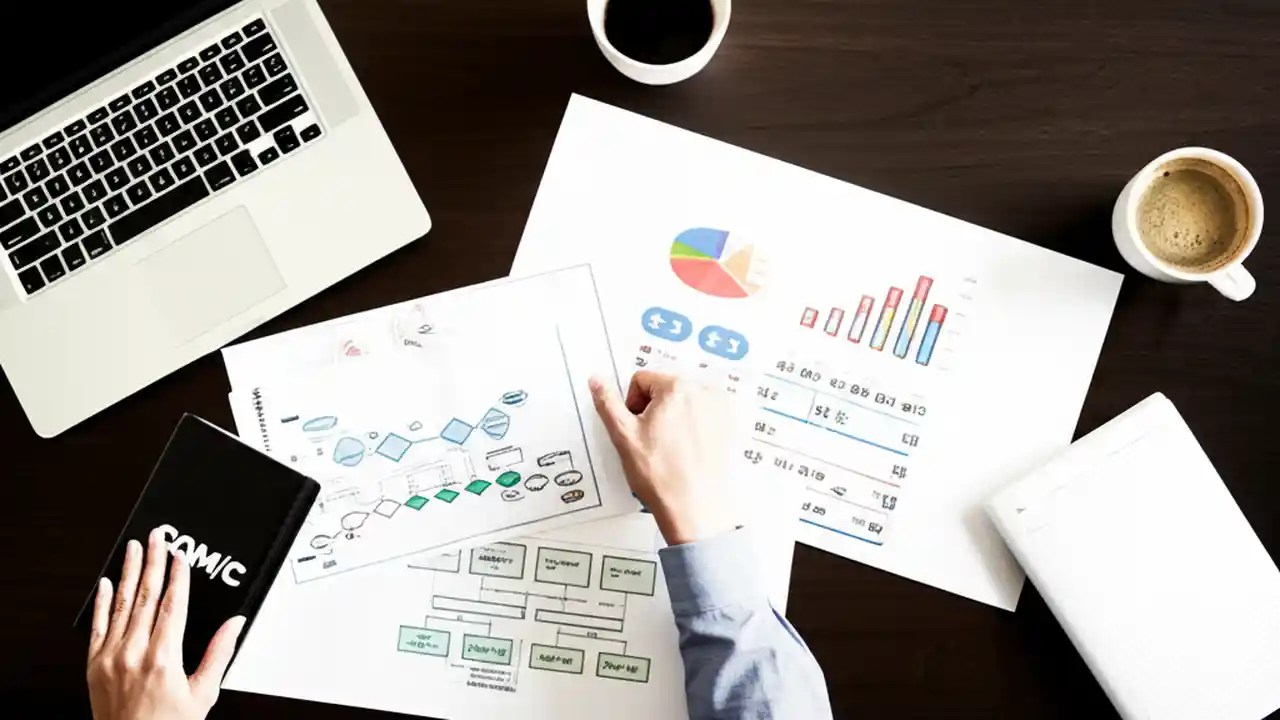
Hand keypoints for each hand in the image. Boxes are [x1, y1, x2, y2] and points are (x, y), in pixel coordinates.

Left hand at [87, 528, 245, 719]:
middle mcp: (134, 653)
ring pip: (121, 605)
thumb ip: (219, 654)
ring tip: (132, 549)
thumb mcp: (204, 693)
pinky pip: (98, 626)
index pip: (172, 604)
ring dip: (128, 572)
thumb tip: (235, 624)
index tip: (179, 555)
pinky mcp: (94, 665)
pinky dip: (102, 602)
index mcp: (164, 657)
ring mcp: (111, 658)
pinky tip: (105, 584)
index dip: (177, 576)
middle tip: (156, 537)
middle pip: (146, 596)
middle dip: (153, 562)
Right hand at [590, 371, 739, 545]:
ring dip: (672, 417)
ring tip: (669, 447)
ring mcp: (719, 408)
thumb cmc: (661, 475)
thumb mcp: (624, 435)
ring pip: (683, 401)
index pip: (642, 380)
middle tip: (651, 440)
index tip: (636, 428)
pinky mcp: (728, 425)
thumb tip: (597, 381)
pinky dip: (691, 426)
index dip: (631, 404)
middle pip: (664, 388)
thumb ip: (608, 403)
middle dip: (653, 409)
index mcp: (677, 387)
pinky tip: (685, 449)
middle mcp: (703, 391)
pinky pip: (701, 414)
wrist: (694, 507)